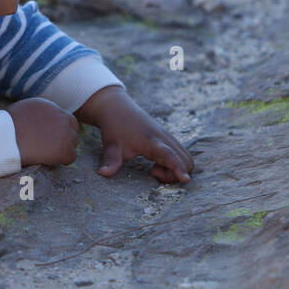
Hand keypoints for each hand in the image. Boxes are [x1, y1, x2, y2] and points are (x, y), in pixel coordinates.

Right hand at [5, 97, 80, 166]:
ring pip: (72, 142)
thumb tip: (31, 123)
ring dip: (62, 149)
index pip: (61, 116)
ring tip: (47, 155)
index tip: (48, 136)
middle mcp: (59, 116)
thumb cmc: (4, 129)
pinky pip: (71, 157)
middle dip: (64, 137)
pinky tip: (49, 161)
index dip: (57, 128)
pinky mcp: (65, 149)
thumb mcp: (19, 112)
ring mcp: (64, 132)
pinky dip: (62, 160)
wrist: (4, 140)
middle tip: (51, 147)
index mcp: (47, 105)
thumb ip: (31, 115)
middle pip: (72, 127)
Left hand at [75, 86, 193, 183]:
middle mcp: (165, 139)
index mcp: (152, 142)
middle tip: (153, 173)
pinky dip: (175, 164)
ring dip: (175, 169)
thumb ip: (111, 161)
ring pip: (186, 157)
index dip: (178, 169)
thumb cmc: (115, 128)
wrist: (117, 109)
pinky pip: (181, 154)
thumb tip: (103, 173)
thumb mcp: (112, 145)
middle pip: (185, 160)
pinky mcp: (168, 139)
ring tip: (154, 169)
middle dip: (175, 174)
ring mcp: (169, 138)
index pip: (170, 156)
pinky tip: (156, 164)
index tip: (186, 180)